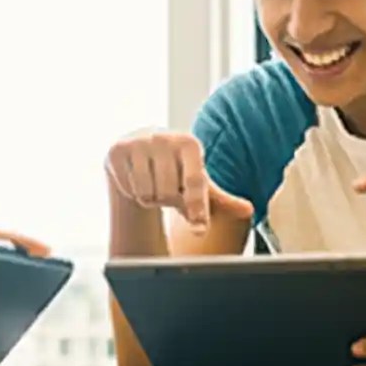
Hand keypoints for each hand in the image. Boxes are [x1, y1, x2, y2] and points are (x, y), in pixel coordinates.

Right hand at [106, 130, 253, 228]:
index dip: (197, 208)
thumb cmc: (175, 171)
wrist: (140, 154)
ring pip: (146, 193)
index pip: (194, 183)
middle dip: (168, 200)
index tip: (200, 228)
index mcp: (189, 143)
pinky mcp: (117, 150)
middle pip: (168, 193)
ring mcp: (138, 141)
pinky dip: (132, 192)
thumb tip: (248, 210)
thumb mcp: (199, 184)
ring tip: (152, 184)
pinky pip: (128, 189)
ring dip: (150, 198)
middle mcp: (163, 137)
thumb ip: (222, 200)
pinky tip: (136, 179)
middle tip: (166, 189)